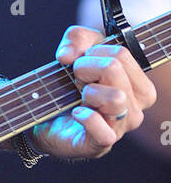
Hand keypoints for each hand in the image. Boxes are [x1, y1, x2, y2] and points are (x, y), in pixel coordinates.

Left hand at [30, 26, 156, 159]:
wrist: (45, 119)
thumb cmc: (69, 87)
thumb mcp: (74, 51)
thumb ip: (77, 38)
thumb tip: (69, 55)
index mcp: (137, 86)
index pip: (122, 54)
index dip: (94, 52)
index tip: (83, 62)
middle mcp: (136, 108)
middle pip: (115, 69)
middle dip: (86, 68)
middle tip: (76, 79)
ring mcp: (121, 128)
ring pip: (116, 97)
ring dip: (88, 91)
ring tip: (78, 97)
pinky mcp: (101, 144)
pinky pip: (102, 129)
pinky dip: (86, 118)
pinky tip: (76, 113)